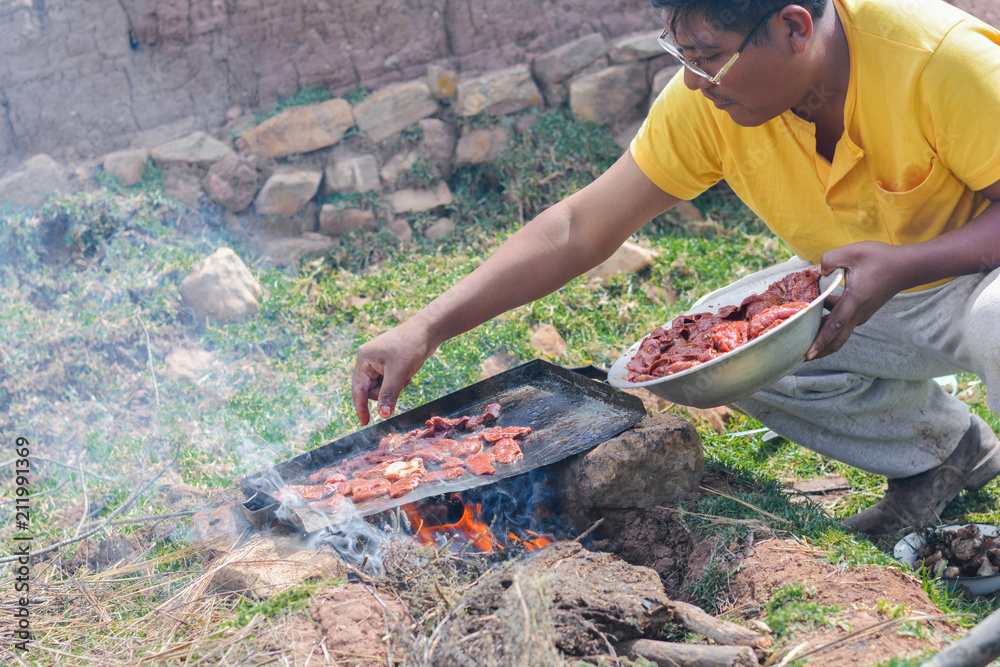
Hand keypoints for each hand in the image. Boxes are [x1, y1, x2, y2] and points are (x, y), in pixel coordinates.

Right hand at [351, 322, 436, 424]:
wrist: (427, 330)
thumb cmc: (410, 346)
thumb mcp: (399, 372)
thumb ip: (389, 394)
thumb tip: (383, 414)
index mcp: (364, 359)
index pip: (358, 389)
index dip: (361, 407)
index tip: (365, 423)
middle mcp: (368, 361)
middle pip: (372, 390)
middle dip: (386, 391)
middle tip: (400, 381)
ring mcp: (379, 362)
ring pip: (383, 387)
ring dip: (395, 386)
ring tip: (405, 374)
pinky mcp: (390, 364)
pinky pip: (391, 382)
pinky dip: (400, 381)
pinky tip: (408, 371)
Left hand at [806, 241, 910, 359]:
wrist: (906, 267)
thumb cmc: (881, 258)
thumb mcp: (852, 252)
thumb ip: (830, 259)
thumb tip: (818, 271)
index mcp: (855, 300)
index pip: (835, 325)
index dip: (821, 340)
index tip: (809, 353)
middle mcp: (858, 313)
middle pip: (837, 339)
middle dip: (819, 350)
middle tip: (799, 357)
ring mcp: (861, 314)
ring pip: (839, 332)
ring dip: (822, 336)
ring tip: (801, 337)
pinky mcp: (861, 312)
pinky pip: (842, 322)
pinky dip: (828, 324)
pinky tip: (815, 314)